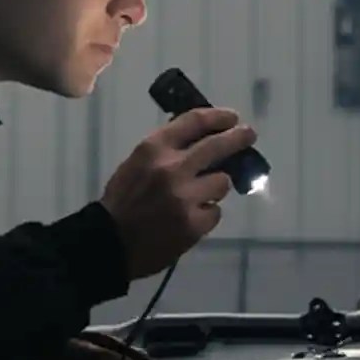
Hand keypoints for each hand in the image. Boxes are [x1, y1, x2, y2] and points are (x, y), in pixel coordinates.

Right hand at [100, 107, 257, 279]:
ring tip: (199, 196)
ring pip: (221, 182)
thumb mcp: (138, 163)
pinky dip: (207, 214)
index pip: (194, 121)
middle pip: (218, 145)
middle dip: (238, 137)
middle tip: (249, 135)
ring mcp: (185, 197)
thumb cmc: (123, 200)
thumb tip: (201, 136)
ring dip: (215, 187)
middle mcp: (172, 168)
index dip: (218, 117)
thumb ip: (166, 149)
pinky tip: (191, 218)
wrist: (111, 242)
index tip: (232, 118)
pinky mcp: (194, 223)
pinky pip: (215, 211)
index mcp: (154, 148)